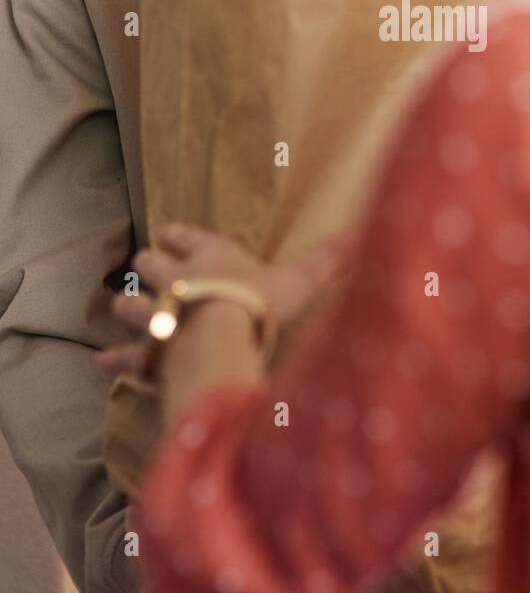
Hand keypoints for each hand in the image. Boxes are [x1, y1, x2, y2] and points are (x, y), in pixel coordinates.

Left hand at [97, 223, 351, 379]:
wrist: (222, 337)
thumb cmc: (260, 304)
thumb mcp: (301, 279)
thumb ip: (329, 259)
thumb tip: (364, 234)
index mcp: (213, 258)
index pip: (190, 237)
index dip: (179, 234)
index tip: (168, 231)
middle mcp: (180, 280)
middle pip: (151, 264)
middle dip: (149, 266)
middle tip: (147, 267)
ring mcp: (161, 317)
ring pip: (132, 304)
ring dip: (130, 306)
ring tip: (126, 307)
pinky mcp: (151, 354)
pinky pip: (128, 356)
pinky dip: (117, 358)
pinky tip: (103, 361)